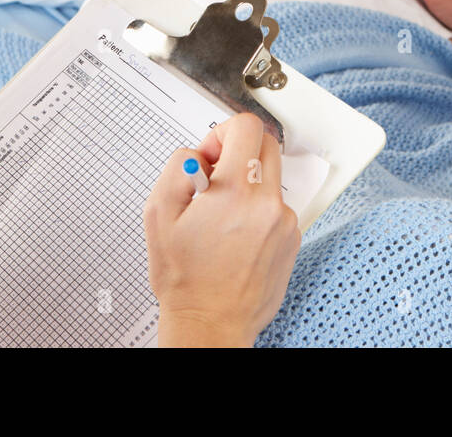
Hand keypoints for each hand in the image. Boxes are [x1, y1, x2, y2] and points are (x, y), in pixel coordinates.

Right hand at [144, 113, 300, 347]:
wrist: (211, 323)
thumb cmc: (186, 280)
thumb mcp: (158, 215)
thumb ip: (177, 168)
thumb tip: (197, 153)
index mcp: (236, 191)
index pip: (248, 127)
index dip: (223, 132)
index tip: (211, 155)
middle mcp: (268, 204)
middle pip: (266, 144)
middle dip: (239, 151)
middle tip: (215, 178)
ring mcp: (285, 222)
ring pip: (271, 178)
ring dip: (248, 184)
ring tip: (221, 217)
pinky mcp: (292, 239)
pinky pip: (277, 207)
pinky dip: (258, 211)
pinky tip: (236, 236)